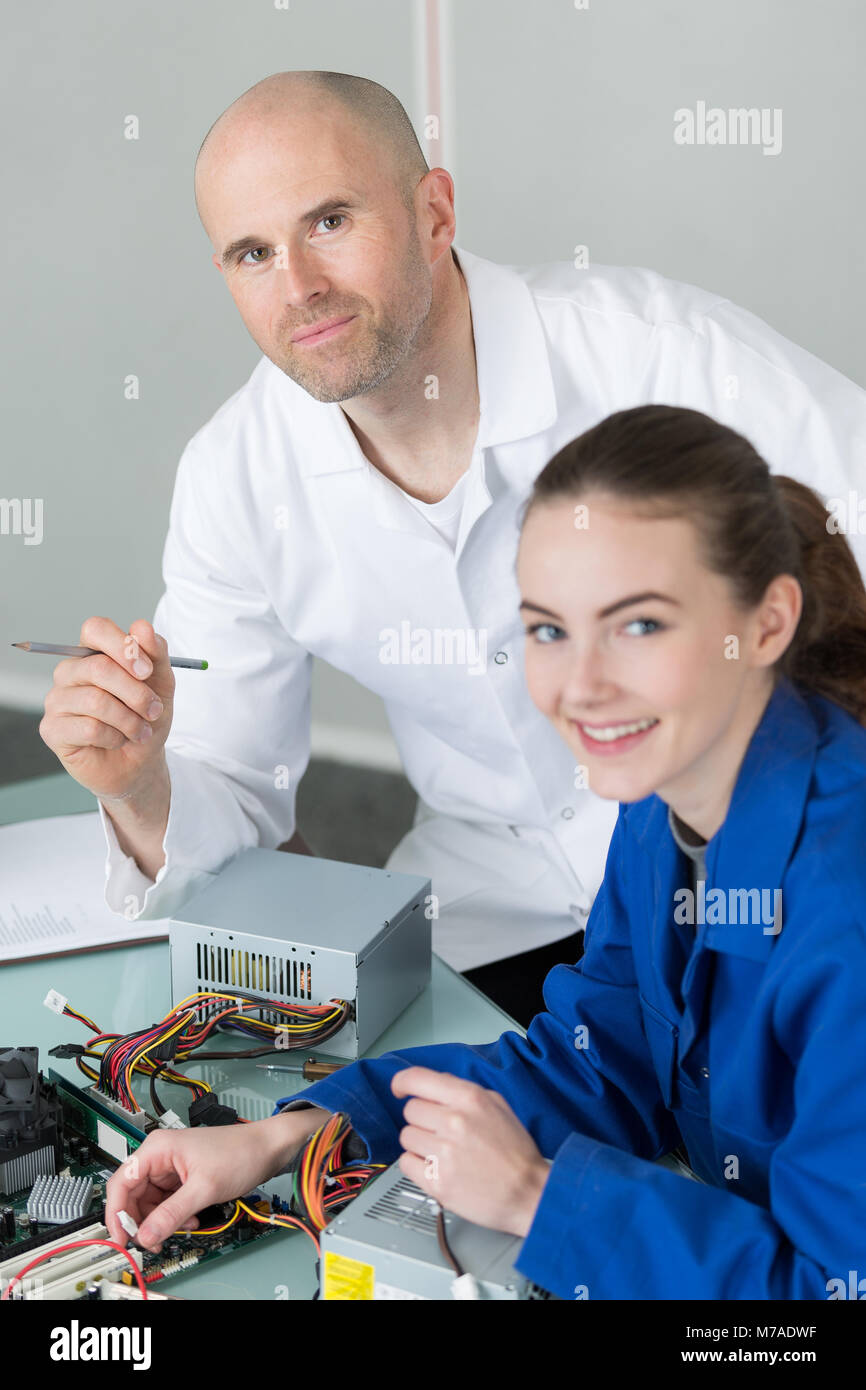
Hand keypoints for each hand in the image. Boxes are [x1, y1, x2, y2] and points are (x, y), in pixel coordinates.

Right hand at [39, 617, 173, 800]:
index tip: (147, 671)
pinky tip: (118, 741)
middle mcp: (70, 672)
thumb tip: (141, 627)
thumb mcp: (162, 683)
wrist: (141, 761)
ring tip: (140, 731)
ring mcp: (57, 700)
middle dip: (136, 692)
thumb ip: (155, 653)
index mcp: (93, 653)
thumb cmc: (146, 718)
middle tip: (154, 710)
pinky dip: (114, 737)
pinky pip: (88, 728)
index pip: (95, 628)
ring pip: (95, 700)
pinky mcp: (51, 729)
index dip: (123, 646)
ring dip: (129, 719)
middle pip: (98, 667)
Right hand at [104, 1107, 329, 1252]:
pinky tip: (191, 1219)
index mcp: (157, 1149)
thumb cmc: (240, 1153)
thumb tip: (145, 1235)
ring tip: (184, 1226)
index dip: (116, 1213)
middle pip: (133, 1196)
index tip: (121, 1238)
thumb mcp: (204, 1188)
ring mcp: (170, 1167)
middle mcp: (159, 1156)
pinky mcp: (182, 1177)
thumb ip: (172, 1214)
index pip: (121, 1183)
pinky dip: (174, 1216)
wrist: (268, 1148)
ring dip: (162, 1220)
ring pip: (149, 1202)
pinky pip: (166, 1202)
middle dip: (142, 1221)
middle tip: (153, 1241)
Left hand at [391, 1067, 549, 1238]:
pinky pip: (406, 1163)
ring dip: (419, 1144)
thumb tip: (437, 1083)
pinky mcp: (436, 1181)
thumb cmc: (517, 1153)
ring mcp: (443, 1153)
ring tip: (442, 1152)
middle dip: (422, 1120)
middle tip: (440, 1131)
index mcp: (469, 1099)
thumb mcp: (497, 1106)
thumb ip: (464, 1091)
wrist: (529, 1194)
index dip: (402, 1082)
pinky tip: (437, 1167)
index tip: (400, 1089)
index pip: (417, 1078)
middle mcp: (454, 1122)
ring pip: (406, 1136)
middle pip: (410, 1110)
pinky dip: (417, 1166)